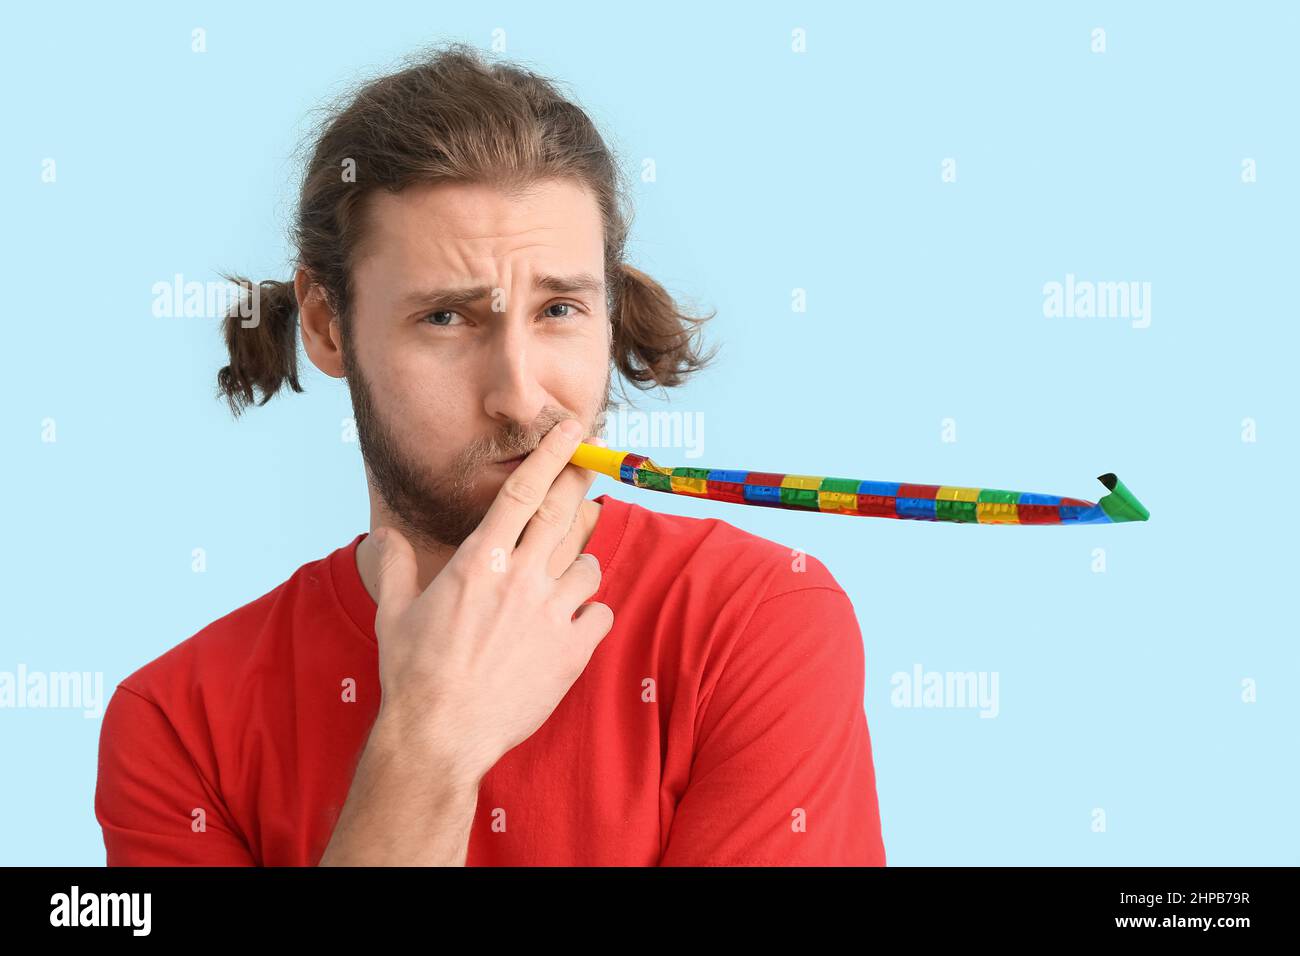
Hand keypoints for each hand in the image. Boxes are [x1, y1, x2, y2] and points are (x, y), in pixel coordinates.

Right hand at [369, 419, 613, 784]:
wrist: (440, 736)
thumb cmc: (413, 674)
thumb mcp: (393, 613)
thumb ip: (395, 566)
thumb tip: (386, 537)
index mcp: (480, 562)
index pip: (522, 493)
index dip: (552, 455)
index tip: (573, 430)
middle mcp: (521, 579)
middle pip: (564, 515)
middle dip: (580, 485)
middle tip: (590, 470)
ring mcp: (551, 614)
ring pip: (588, 565)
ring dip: (579, 564)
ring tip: (561, 579)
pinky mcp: (573, 651)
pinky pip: (601, 612)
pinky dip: (591, 612)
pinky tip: (572, 623)